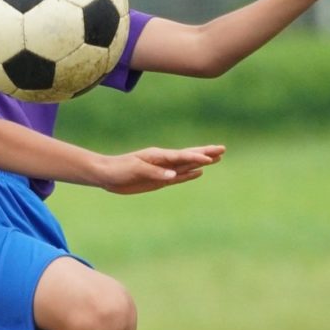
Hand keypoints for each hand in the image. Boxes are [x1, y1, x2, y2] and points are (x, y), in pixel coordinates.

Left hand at [98, 145, 225, 194]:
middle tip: (223, 149)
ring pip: (187, 165)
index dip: (196, 157)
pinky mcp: (159, 180)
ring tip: (217, 158)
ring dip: (202, 162)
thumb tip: (172, 175)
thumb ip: (154, 173)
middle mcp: (164, 161)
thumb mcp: (135, 170)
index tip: (210, 158)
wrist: (106, 175)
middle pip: (189, 156)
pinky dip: (190, 174)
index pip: (181, 156)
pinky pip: (178, 177)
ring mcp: (163, 170)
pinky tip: (199, 172)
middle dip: (206, 153)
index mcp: (158, 156)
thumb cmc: (119, 170)